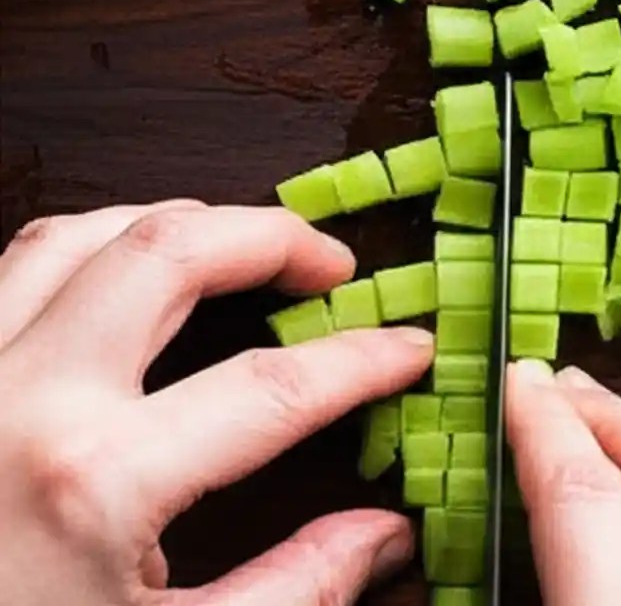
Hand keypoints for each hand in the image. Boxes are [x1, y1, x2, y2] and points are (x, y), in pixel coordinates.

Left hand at [0, 203, 433, 605]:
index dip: (362, 359)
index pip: (273, 385)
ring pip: (73, 235)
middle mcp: (20, 402)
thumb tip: (385, 538)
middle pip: (169, 252)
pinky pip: (4, 271)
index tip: (408, 349)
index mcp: (92, 481)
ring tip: (233, 244)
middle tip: (327, 261)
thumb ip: (295, 589)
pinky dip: (80, 252)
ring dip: (171, 222)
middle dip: (270, 236)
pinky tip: (119, 278)